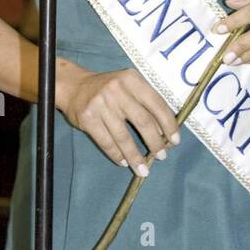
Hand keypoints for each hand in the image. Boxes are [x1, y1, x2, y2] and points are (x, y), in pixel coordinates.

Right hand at [60, 67, 180, 176]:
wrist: (74, 86)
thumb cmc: (109, 89)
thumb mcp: (128, 86)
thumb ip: (146, 103)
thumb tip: (164, 132)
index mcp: (132, 79)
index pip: (156, 103)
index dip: (168, 124)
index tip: (175, 140)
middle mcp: (117, 89)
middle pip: (142, 121)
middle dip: (155, 142)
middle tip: (161, 156)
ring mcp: (100, 104)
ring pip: (123, 136)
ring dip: (135, 156)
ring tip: (143, 169)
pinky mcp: (87, 118)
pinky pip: (106, 141)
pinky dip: (116, 154)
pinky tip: (123, 162)